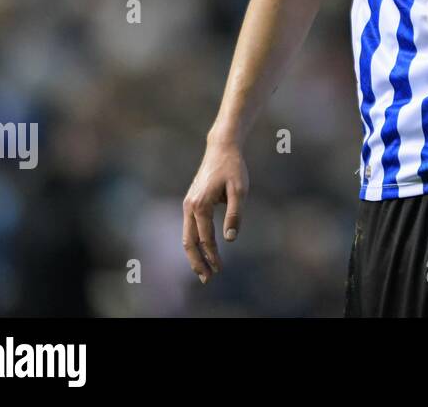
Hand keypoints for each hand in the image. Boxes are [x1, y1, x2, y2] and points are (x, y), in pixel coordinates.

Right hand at [182, 139, 247, 283]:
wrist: (221, 148)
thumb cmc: (233, 168)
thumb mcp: (240, 190)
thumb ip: (235, 214)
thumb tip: (230, 239)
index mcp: (201, 205)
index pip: (205, 238)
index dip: (213, 256)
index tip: (220, 269)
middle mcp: (190, 207)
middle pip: (189, 242)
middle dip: (197, 262)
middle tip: (207, 279)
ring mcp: (188, 205)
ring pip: (186, 236)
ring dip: (194, 255)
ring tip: (203, 270)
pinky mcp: (191, 203)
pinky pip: (189, 228)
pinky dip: (194, 243)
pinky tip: (203, 251)